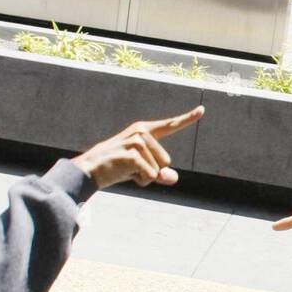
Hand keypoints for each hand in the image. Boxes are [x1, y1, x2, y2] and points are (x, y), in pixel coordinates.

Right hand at [72, 106, 203, 188]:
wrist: (90, 171)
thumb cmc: (117, 168)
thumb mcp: (142, 170)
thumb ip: (160, 173)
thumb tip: (174, 177)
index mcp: (145, 131)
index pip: (170, 125)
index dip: (188, 118)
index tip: (202, 109)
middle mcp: (141, 132)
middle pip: (166, 161)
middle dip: (152, 172)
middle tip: (130, 168)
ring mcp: (136, 141)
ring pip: (158, 170)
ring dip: (144, 177)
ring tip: (126, 170)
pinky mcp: (132, 154)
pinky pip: (150, 176)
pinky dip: (140, 181)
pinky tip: (125, 174)